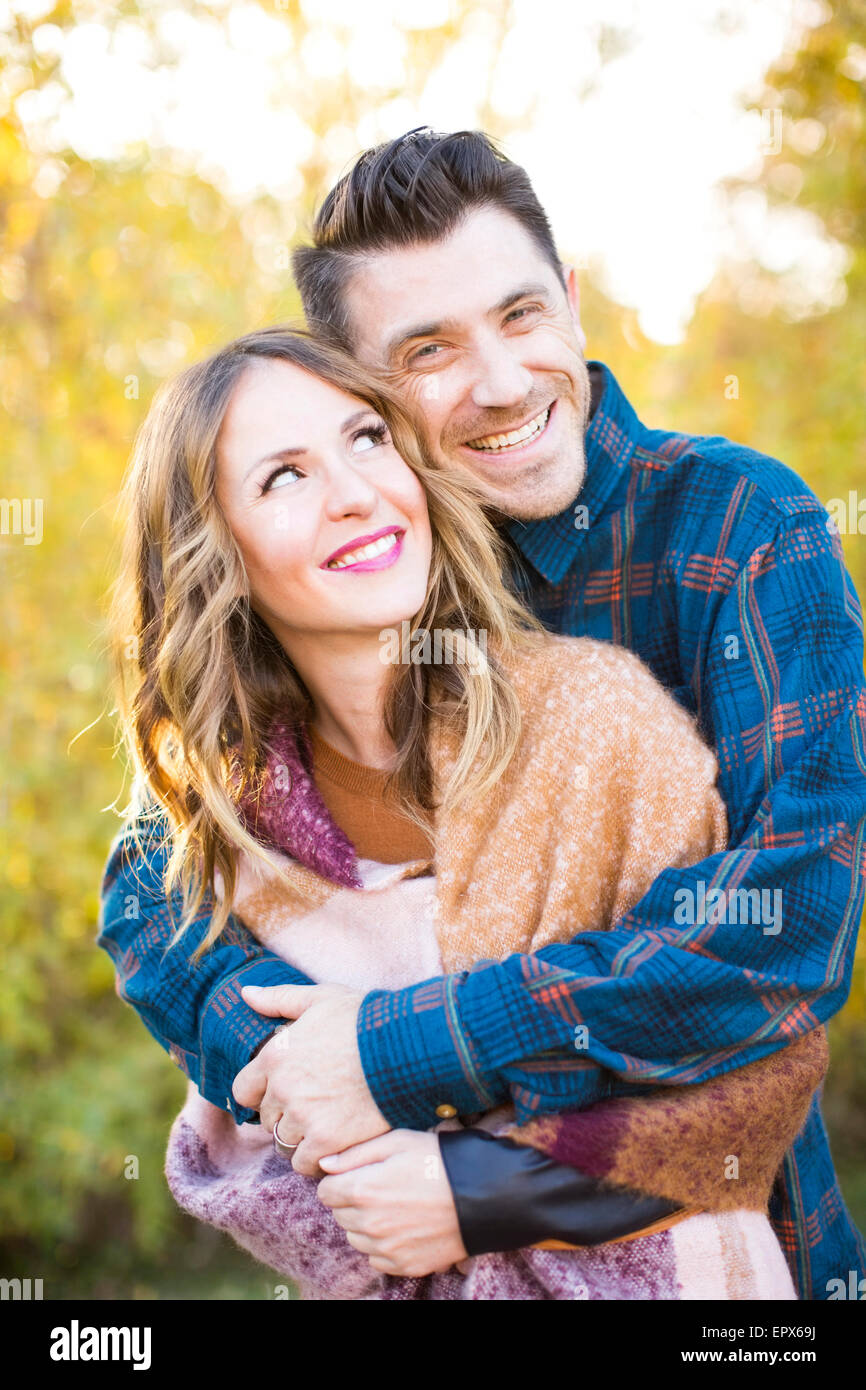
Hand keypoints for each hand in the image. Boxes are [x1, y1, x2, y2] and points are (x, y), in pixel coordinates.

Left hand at [232, 983, 391, 1175]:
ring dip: (299, 1139)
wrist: (405, 1047)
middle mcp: (283, 1089)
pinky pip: (305, 1163)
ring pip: (284, 1143)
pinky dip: (314, 1159)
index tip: (281, 1092)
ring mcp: (304, 1116)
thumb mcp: (320, 998)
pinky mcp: (327, 1139)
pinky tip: (330, 1146)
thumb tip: (246, 994)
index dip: (261, 1093)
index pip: (244, 1091)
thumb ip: (279, 999)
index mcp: (275, 1056)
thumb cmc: (364, 1019)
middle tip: (311, 1107)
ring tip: (321, 1128)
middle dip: (285, 1114)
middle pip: (268, 1119)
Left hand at [317, 1130, 468, 1278]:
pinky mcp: (403, 1265)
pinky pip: (376, 1257)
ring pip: (355, 1238)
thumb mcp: (398, 1141)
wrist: (481, 1196)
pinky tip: (404, 1226)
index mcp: (362, 1190)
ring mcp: (385, 1248)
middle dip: (352, 1200)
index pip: (325, 1192)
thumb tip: (325, 1165)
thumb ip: (356, 1153)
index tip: (359, 1174)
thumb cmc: (439, 1161)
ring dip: (365, 1224)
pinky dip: (383, 1244)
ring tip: (394, 1206)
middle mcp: (368, 1224)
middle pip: (339, 1215)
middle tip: (381, 1187)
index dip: (340, 1180)